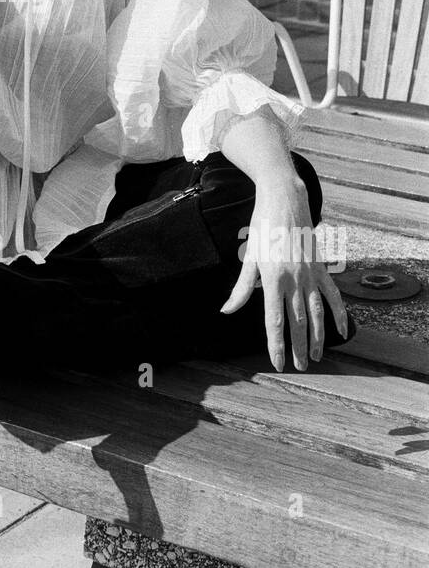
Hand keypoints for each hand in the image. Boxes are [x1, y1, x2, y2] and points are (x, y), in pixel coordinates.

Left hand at [219, 176, 348, 371]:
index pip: (274, 320)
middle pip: (297, 321)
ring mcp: (310, 274)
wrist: (285, 200)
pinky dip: (338, 313)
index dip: (276, 344)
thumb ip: (241, 288)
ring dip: (316, 336)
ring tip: (315, 356)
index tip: (277, 363)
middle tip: (299, 367)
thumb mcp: (249, 258)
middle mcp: (294, 279)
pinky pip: (332, 295)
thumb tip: (226, 311)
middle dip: (297, 346)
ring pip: (316, 312)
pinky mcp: (321, 267)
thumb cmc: (262, 228)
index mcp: (273, 278)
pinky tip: (340, 330)